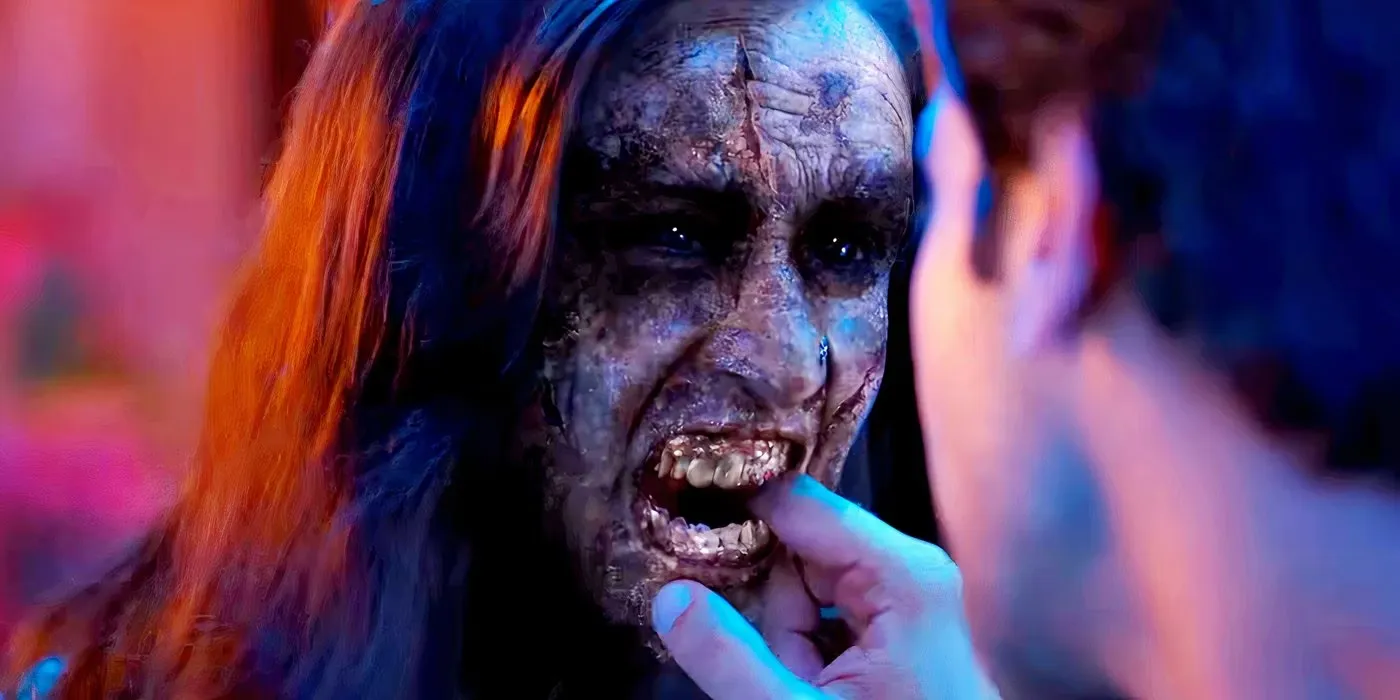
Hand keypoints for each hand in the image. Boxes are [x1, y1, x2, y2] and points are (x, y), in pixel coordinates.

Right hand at [651, 474, 997, 698]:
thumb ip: (727, 658)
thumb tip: (669, 598)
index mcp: (902, 575)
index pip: (800, 504)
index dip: (740, 510)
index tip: (687, 520)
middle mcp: (911, 571)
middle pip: (800, 552)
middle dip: (775, 610)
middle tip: (784, 671)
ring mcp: (908, 599)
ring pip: (808, 589)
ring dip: (790, 640)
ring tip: (807, 690)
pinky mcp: (900, 628)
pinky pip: (829, 616)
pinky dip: (808, 650)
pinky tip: (813, 688)